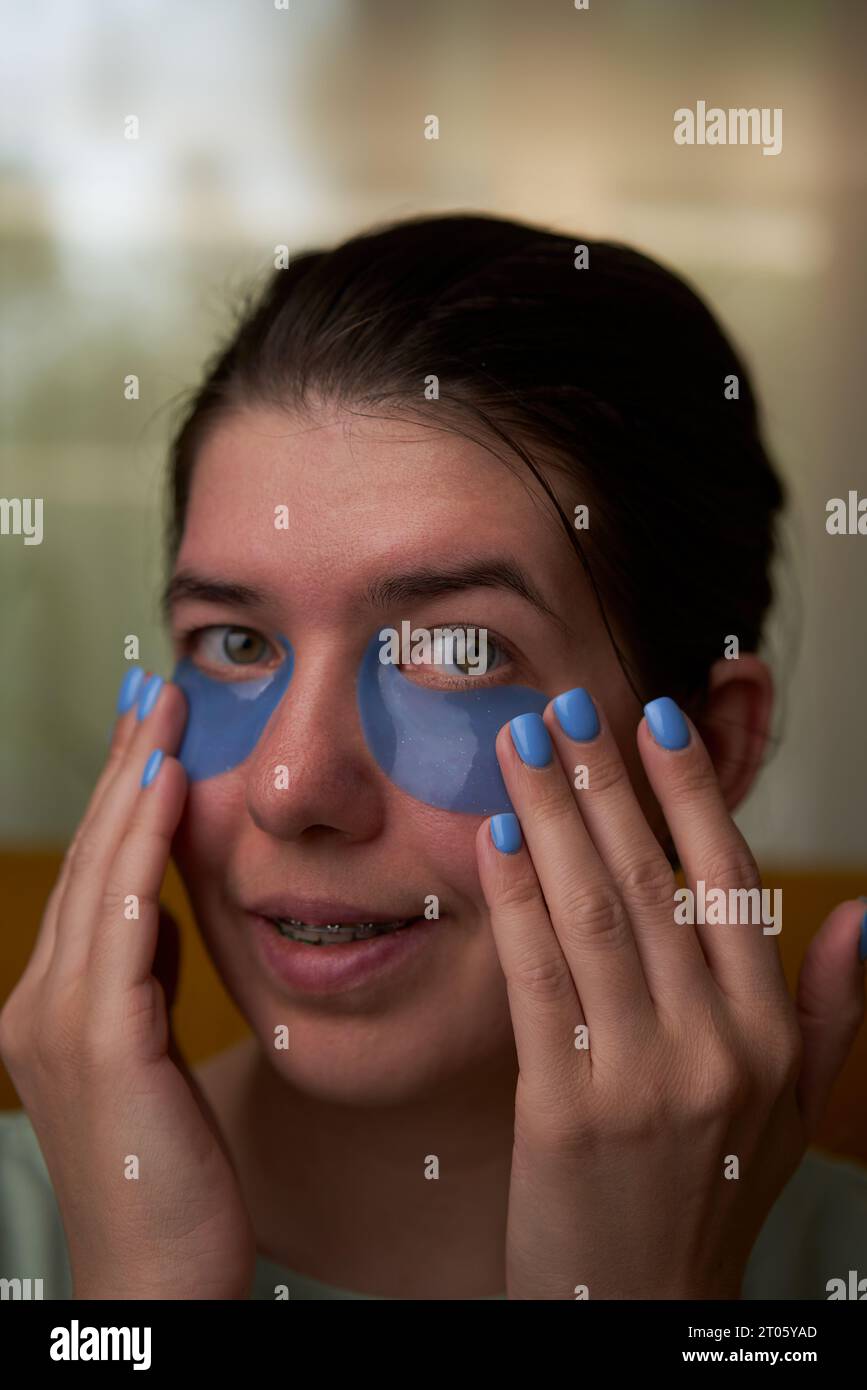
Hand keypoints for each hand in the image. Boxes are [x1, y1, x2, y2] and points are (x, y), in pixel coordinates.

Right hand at [0, 671, 255, 1298]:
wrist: (157, 1284)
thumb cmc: (168, 1180)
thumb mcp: (153, 1058)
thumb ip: (147, 983)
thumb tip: (168, 912)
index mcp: (55, 1005)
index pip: (95, 877)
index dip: (121, 799)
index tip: (152, 733)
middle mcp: (39, 1002)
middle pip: (89, 860)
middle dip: (124, 769)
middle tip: (155, 693)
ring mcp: (59, 1021)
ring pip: (100, 875)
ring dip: (132, 785)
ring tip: (163, 715)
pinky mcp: (99, 1043)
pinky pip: (124, 922)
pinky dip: (141, 848)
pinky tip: (166, 791)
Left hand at [476, 692, 865, 1299]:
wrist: (638, 1315)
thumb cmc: (710, 1196)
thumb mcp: (793, 1111)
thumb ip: (830, 1011)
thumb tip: (864, 917)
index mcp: (769, 1034)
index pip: (730, 883)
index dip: (690, 794)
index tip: (653, 720)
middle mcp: (714, 1044)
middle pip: (654, 880)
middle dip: (606, 782)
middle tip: (566, 706)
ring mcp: (641, 1076)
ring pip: (595, 912)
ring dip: (554, 816)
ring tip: (521, 745)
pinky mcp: (565, 1108)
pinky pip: (539, 978)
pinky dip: (516, 898)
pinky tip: (495, 838)